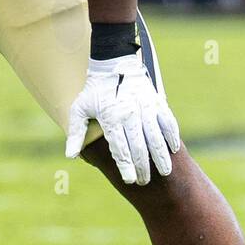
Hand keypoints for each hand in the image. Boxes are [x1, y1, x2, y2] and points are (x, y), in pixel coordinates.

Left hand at [65, 52, 179, 184]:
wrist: (113, 63)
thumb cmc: (94, 90)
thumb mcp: (79, 109)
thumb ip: (75, 133)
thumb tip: (71, 156)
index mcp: (111, 117)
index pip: (120, 148)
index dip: (125, 166)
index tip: (129, 180)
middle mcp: (130, 114)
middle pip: (139, 146)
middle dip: (143, 167)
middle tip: (144, 181)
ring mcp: (146, 108)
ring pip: (156, 137)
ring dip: (161, 156)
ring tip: (164, 172)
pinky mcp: (157, 102)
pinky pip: (168, 122)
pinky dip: (171, 136)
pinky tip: (173, 149)